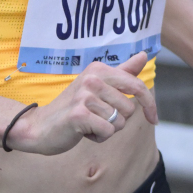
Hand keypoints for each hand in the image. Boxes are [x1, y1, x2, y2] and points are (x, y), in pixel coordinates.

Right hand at [11, 52, 157, 153]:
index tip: (154, 118)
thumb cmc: (73, 108)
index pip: (137, 86)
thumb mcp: (98, 87)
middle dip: (117, 121)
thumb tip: (144, 55)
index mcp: (99, 70)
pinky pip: (108, 132)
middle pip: (129, 109)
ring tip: (88, 124)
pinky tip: (83, 132)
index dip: (150, 105)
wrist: (39, 127)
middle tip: (96, 118)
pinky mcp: (79, 115)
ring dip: (106, 130)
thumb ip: (122, 72)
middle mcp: (92, 79)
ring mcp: (84, 96)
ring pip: (119, 123)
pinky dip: (98, 138)